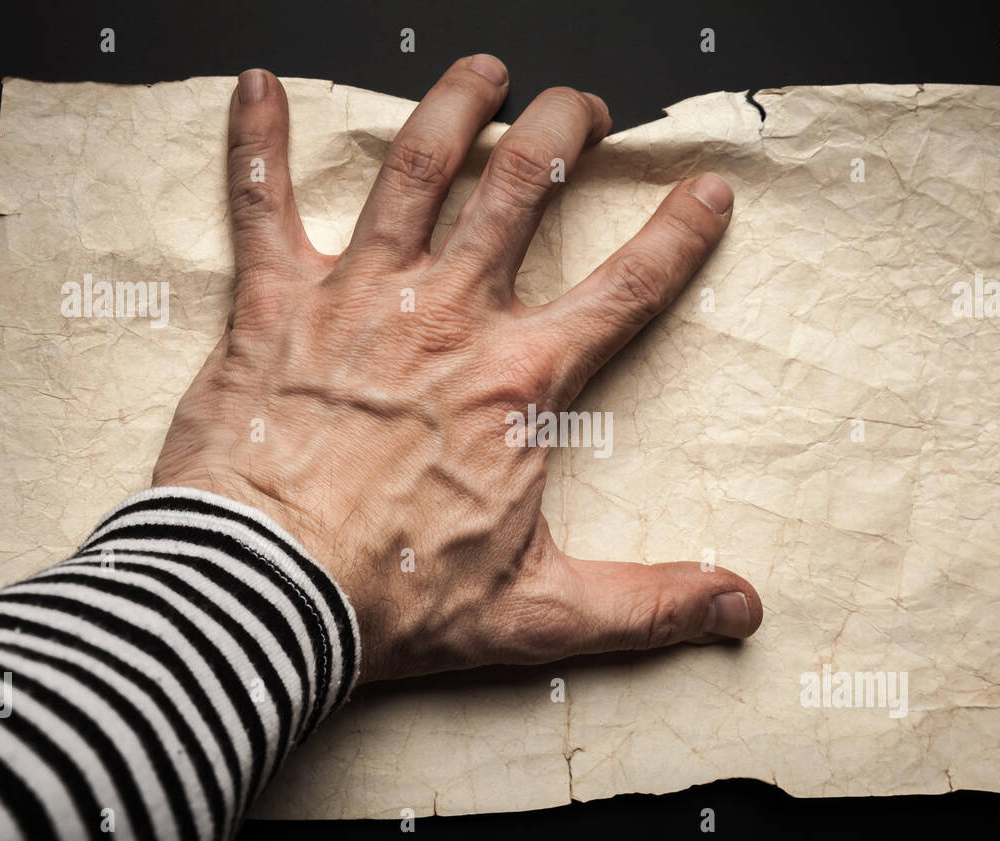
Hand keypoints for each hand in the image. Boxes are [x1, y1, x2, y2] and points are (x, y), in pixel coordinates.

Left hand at [152, 56, 761, 682]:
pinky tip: (257, 85)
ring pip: (416, 168)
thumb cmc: (392, 598)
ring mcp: (359, 298)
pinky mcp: (274, 304)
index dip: (677, 235)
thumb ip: (648, 605)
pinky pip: (262, 201)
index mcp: (518, 380)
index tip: (706, 191)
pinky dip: (257, 139)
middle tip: (582, 108)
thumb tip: (743, 610)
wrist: (264, 595)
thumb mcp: (537, 612)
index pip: (624, 289)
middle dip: (562, 130)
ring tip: (483, 69)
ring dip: (455, 105)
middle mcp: (447, 315)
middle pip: (521, 187)